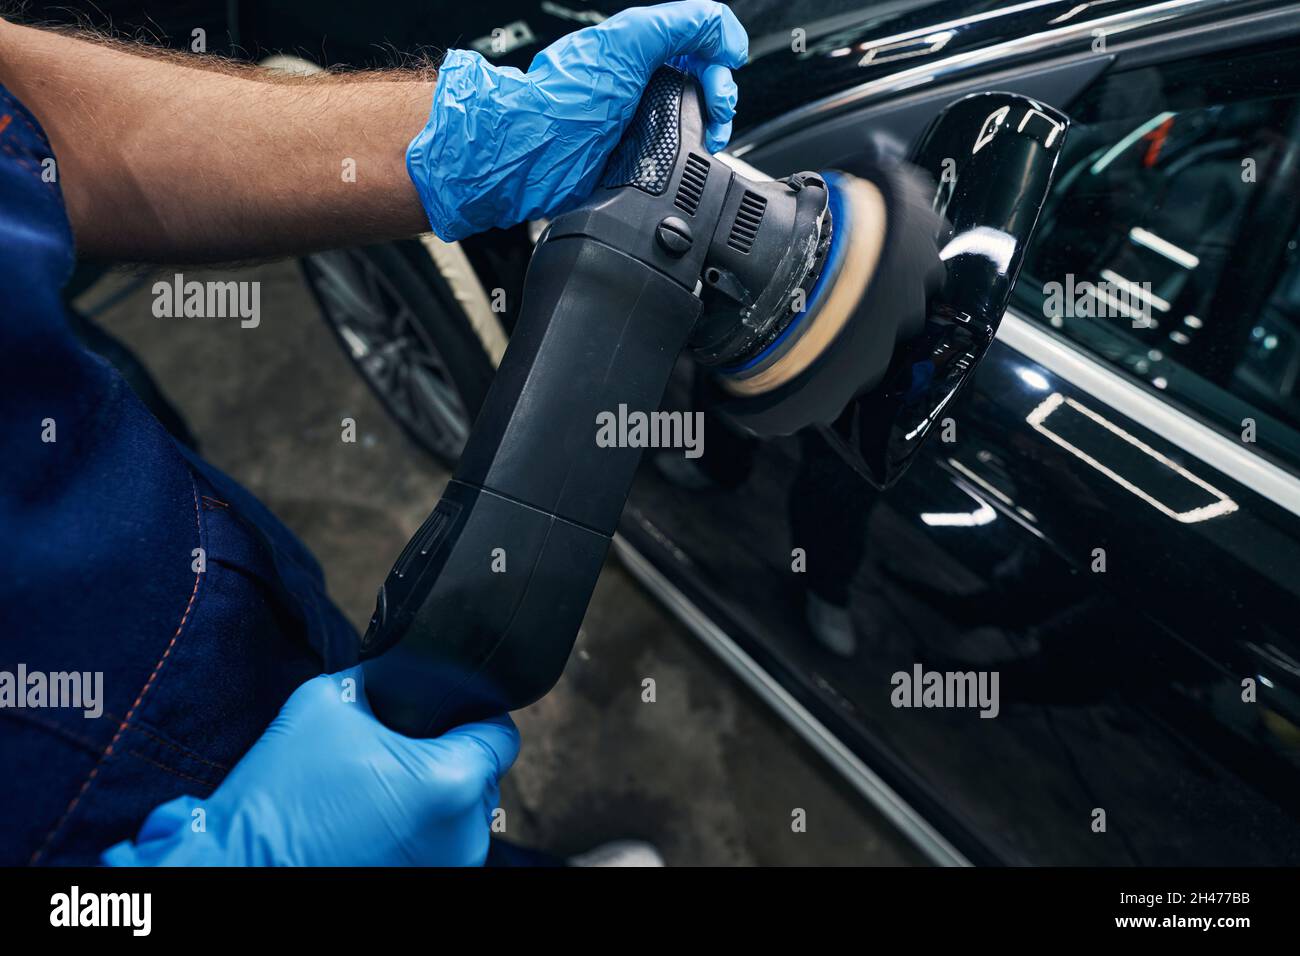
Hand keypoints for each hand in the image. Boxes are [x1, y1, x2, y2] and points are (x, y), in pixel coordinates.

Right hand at [101, 668, 518, 865]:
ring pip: (462, 812)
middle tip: (396, 752)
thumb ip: (382, 681)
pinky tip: (376, 818)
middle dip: (447, 756)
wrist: (238, 866)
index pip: (501, 734)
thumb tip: (404, 674)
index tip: (445, 712)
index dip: (474, 713)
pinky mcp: (428, 885)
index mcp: (453, 781)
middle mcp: (465, 833)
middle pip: (481, 774)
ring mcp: (449, 867)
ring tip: (379, 788)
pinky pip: (439, 843)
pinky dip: (418, 828)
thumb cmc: (282, 795)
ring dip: (433, 795)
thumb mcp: (329, 701)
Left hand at [407, 0, 748, 240]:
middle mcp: (641, 80)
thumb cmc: (567, 99)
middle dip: (722, 93)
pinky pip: (680, 146)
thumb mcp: (630, 40)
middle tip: (720, 113)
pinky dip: (697, 148)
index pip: (699, 42)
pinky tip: (697, 150)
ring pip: (696, 112)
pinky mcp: (636, 153)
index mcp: (641, 48)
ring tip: (714, 135)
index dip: (720, 56)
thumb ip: (681, 24)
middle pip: (703, 78)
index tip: (725, 75)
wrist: (534, 154)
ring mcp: (640, 117)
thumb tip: (726, 37)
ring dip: (715, 122)